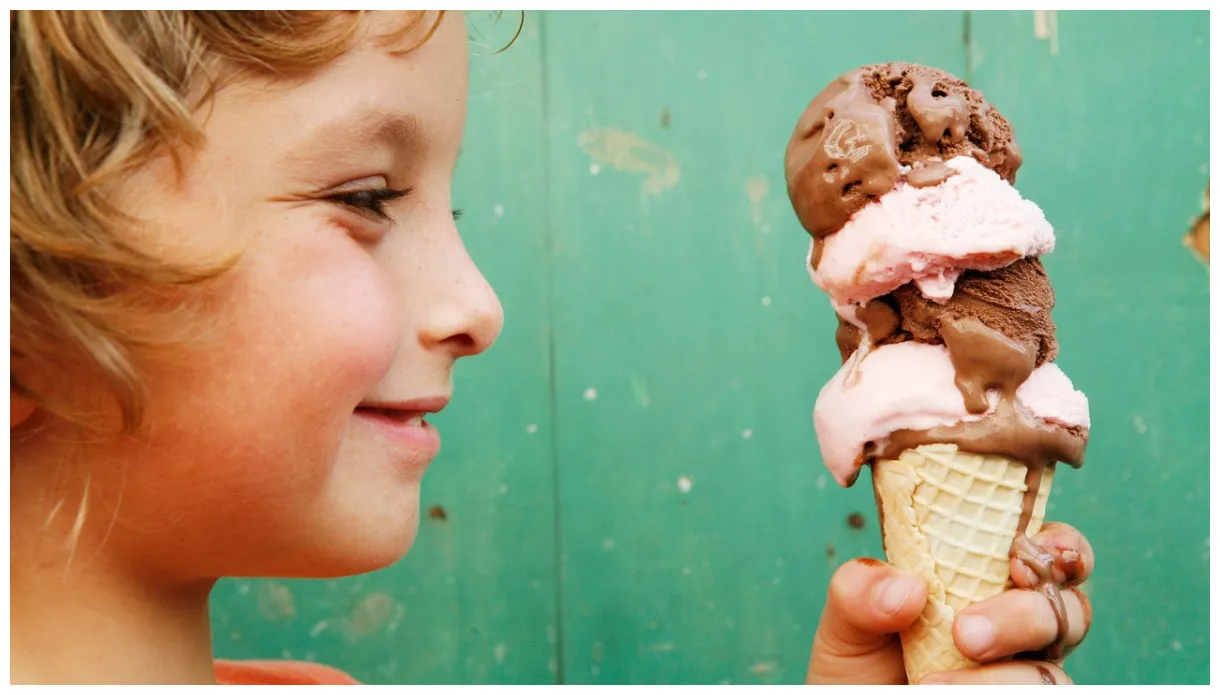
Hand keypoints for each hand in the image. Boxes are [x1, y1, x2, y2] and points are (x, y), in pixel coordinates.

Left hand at [806, 522, 1093, 684]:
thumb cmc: (859, 665)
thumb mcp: (847, 620)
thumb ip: (861, 589)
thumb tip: (909, 587)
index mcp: (988, 581)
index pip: (1049, 550)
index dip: (1059, 546)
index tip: (1022, 555)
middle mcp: (1020, 628)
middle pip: (1068, 609)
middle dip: (1023, 616)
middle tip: (966, 634)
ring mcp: (1023, 675)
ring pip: (1051, 673)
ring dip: (998, 679)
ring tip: (929, 685)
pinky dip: (990, 694)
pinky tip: (941, 693)